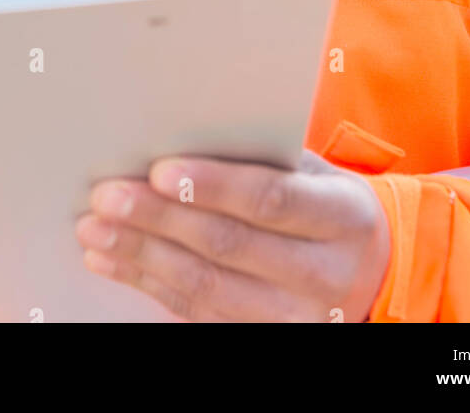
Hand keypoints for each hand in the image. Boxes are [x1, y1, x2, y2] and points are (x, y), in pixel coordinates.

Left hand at [74, 154, 390, 322]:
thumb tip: (184, 132)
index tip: (160, 169)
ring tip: (95, 228)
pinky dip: (148, 283)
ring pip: (205, 287)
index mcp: (342, 216)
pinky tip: (116, 260)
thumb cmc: (327, 204)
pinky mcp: (265, 338)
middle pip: (229, 246)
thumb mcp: (317, 172)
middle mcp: (323, 273)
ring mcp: (295, 317)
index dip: (214, 186)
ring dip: (141, 255)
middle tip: (108, 196)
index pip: (272, 199)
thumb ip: (265, 156)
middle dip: (159, 219)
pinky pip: (196, 314)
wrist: (373, 273)